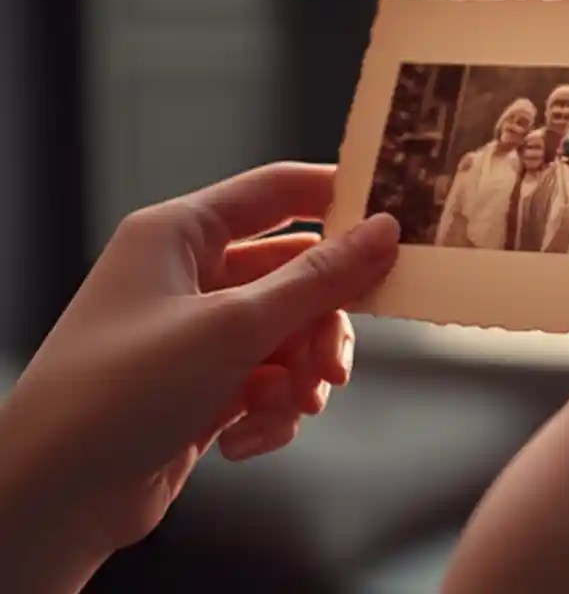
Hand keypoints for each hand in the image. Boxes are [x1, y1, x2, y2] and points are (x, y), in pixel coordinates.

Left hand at [0, 163, 399, 591]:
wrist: (54, 495)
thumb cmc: (120, 390)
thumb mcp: (234, 326)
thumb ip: (318, 279)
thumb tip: (383, 232)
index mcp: (179, 234)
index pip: (274, 192)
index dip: (337, 198)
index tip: (395, 219)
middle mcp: (185, 277)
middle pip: (293, 277)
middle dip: (320, 325)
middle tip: (334, 366)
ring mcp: (193, 335)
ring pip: (288, 337)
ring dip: (299, 378)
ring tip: (290, 409)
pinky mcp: (199, 388)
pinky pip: (266, 384)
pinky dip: (268, 413)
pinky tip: (242, 441)